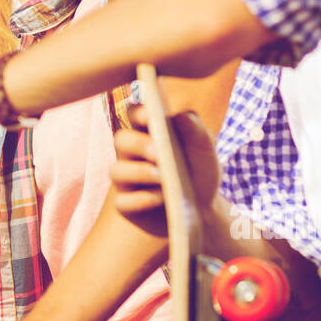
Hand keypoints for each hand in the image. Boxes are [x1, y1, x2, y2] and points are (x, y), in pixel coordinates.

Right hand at [111, 103, 220, 234]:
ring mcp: (127, 180)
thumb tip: (181, 116)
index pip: (133, 114)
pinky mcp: (127, 205)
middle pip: (120, 140)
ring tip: (162, 177)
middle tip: (159, 152)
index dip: (139, 112)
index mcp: (148, 132)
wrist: (204, 208)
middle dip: (138, 144)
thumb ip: (195, 130)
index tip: (151, 115)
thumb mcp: (204, 150)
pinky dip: (141, 199)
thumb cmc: (200, 171)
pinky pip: (122, 202)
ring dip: (139, 172)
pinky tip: (161, 197)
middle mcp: (132, 154)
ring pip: (116, 171)